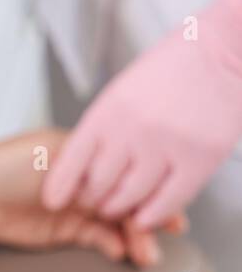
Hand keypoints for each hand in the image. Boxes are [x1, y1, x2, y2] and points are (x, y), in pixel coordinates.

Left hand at [0, 129, 185, 267]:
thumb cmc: (4, 165)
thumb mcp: (51, 156)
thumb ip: (90, 169)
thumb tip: (128, 184)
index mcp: (85, 156)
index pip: (128, 172)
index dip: (150, 188)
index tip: (168, 205)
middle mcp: (86, 181)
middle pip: (128, 200)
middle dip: (149, 218)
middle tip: (164, 234)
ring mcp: (77, 206)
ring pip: (118, 224)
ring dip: (135, 238)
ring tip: (146, 255)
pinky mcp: (66, 230)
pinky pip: (98, 239)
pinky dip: (112, 246)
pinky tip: (118, 252)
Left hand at [42, 0, 241, 230]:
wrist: (220, 54)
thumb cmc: (170, 71)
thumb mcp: (122, 93)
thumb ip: (104, 127)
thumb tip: (81, 164)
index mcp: (109, 111)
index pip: (74, 157)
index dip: (61, 184)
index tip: (52, 200)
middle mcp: (133, 130)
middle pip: (99, 183)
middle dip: (90, 199)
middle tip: (90, 203)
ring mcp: (167, 146)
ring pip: (132, 196)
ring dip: (119, 209)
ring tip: (115, 209)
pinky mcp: (200, 160)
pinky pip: (169, 200)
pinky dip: (152, 215)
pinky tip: (144, 218)